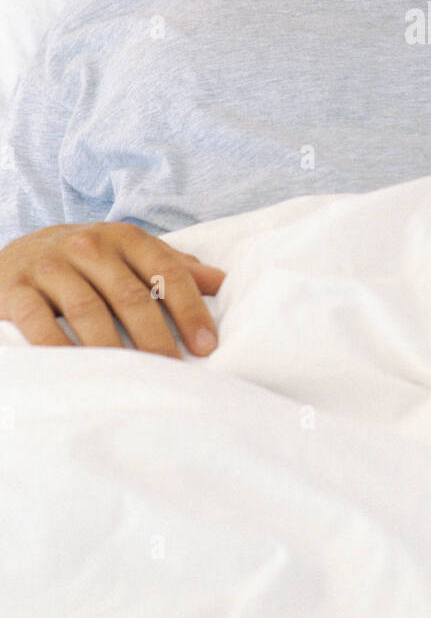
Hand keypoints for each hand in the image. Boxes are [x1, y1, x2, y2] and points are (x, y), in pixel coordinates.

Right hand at [0, 221, 224, 355]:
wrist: (16, 254)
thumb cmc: (87, 261)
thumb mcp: (129, 254)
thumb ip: (172, 266)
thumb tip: (224, 282)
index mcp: (125, 237)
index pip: (166, 272)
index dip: (190, 309)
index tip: (207, 346)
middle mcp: (89, 245)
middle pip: (130, 295)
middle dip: (156, 337)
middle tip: (175, 372)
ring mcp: (50, 266)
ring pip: (88, 310)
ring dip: (114, 348)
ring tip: (133, 380)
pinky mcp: (16, 290)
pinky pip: (39, 322)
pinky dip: (59, 348)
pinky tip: (79, 371)